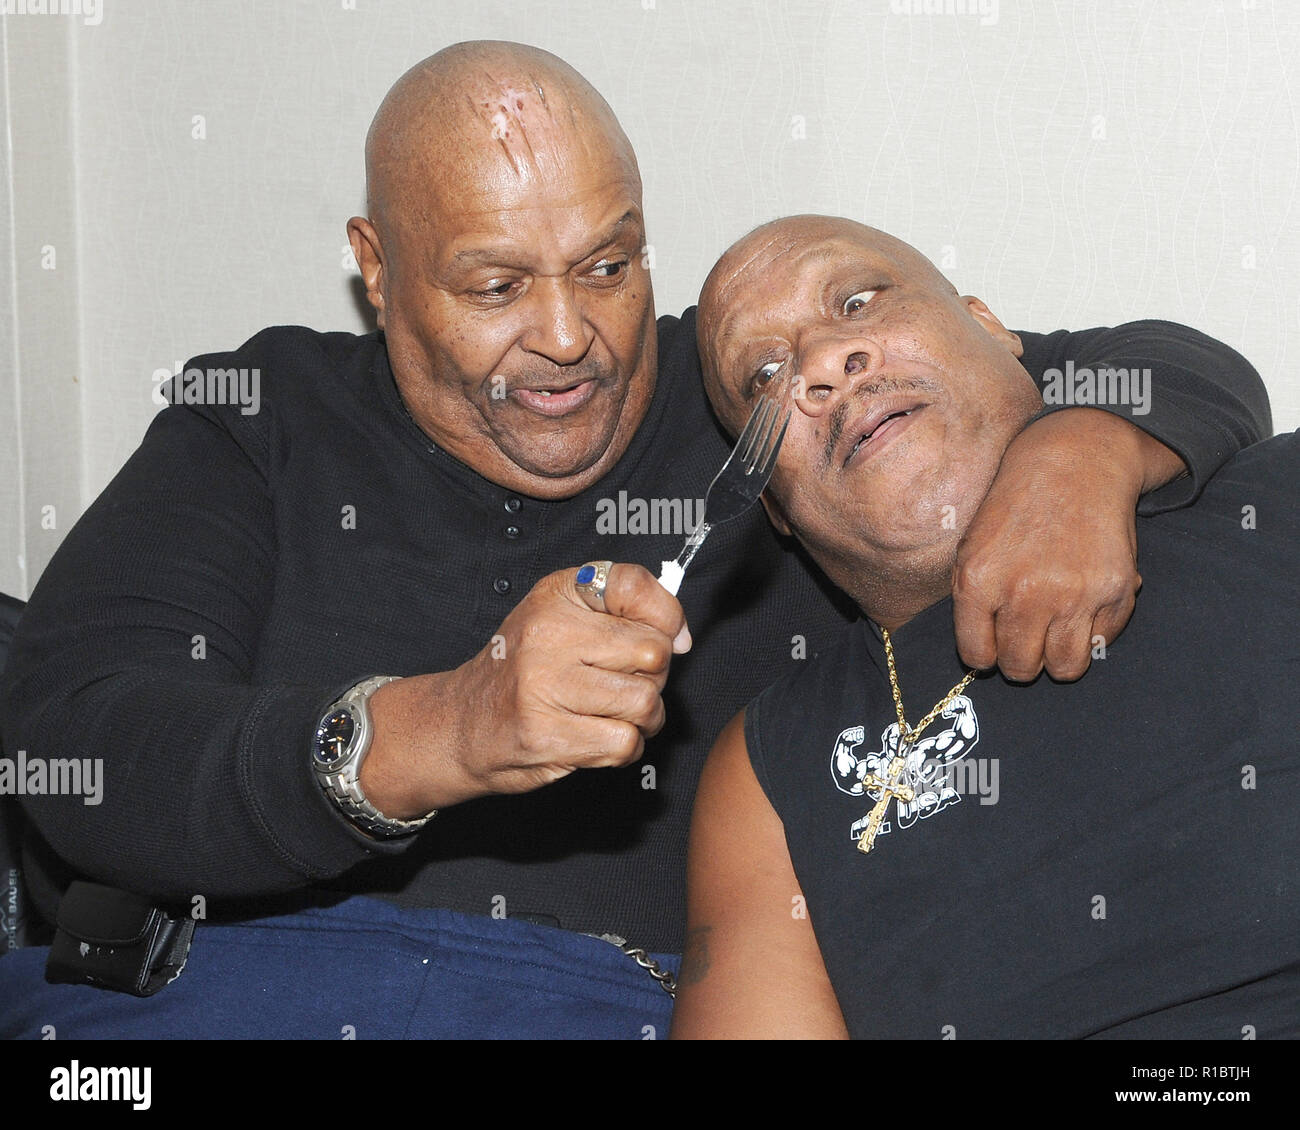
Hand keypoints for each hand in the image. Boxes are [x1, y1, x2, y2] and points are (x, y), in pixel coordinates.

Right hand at [359, 564, 690, 815]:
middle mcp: (548, 633)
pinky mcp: (545, 734)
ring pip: (644, 702)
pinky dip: (621, 747)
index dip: (665, 615)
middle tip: (628, 682)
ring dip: (643, 718)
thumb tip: (681, 639)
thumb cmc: (523, 672)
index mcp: (556, 595)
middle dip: (654, 677)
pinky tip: (596, 737)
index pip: (634, 586)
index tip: (665, 636)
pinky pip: (623, 743)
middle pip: (652, 652)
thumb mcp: (561, 618)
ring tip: (614, 713)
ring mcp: (543, 685)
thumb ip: (623, 614)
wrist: (460, 724)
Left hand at [951, 408, 1179, 681]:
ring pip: (1065, 668)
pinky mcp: (1114, 590)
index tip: (994, 644)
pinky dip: (1093, 632)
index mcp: (979, 582)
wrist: (1074, 464)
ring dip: (1058, 658)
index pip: (978, 656)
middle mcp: (1024, 593)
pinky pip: (1101, 642)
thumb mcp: (972, 549)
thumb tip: (982, 656)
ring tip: (1056, 631)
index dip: (986, 655)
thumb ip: (970, 603)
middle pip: (1021, 669)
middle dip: (1022, 660)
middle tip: (1027, 637)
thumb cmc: (1015, 510)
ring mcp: (1073, 594)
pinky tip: (1084, 602)